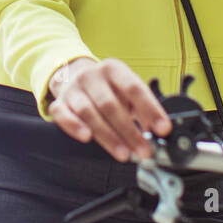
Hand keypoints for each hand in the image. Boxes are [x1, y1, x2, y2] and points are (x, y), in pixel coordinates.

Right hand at [46, 57, 172, 161]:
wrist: (74, 76)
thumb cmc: (107, 89)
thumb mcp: (126, 91)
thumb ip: (141, 107)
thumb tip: (158, 130)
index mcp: (113, 69)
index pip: (134, 88)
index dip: (150, 109)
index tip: (163, 129)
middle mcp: (92, 76)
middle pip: (110, 104)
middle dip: (130, 131)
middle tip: (144, 150)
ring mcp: (73, 89)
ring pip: (89, 112)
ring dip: (108, 136)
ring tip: (124, 154)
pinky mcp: (59, 103)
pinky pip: (63, 115)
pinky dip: (74, 126)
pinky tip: (87, 138)